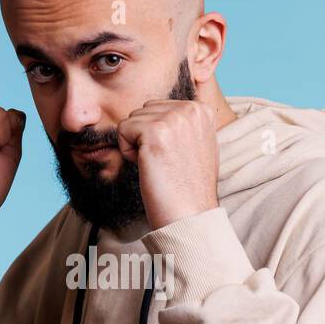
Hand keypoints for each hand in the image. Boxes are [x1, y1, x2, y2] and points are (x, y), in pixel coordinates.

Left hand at [117, 99, 219, 229]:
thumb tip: (157, 112)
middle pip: (144, 110)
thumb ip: (182, 123)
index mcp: (202, 110)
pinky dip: (128, 152)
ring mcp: (174, 119)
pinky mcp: (155, 131)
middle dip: (145, 137)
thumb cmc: (188, 188)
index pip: (158, 107)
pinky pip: (122, 129)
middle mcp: (191, 109)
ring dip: (136, 145)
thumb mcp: (196, 144)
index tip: (174, 157)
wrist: (191, 216)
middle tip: (164, 163)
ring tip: (158, 166)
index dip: (158, 136)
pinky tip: (148, 167)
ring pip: (132, 119)